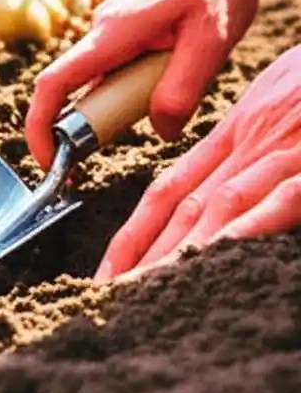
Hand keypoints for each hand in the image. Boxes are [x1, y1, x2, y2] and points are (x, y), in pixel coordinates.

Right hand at [24, 0, 261, 170]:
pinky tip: (181, 54)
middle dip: (109, 116)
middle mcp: (102, 30)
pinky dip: (142, 76)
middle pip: (81, 90)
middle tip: (156, 117)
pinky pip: (120, 63)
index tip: (48, 160)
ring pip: (106, 78)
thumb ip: (182, 89)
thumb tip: (161, 130)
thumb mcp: (213, 39)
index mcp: (112, 34)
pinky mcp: (125, 24)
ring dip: (135, 92)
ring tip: (185, 65)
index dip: (41, 127)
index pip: (55, 85)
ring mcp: (111, 26)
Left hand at [97, 44, 300, 281]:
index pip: (171, 189)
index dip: (136, 231)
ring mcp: (282, 150)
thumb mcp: (281, 98)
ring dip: (180, 249)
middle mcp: (249, 143)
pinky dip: (247, 226)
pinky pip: (281, 197)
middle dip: (143, 253)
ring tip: (146, 290)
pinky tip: (217, 255)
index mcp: (236, 132)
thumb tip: (229, 189)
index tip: (109, 269)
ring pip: (219, 205)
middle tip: (110, 294)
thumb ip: (252, 143)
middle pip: (183, 206)